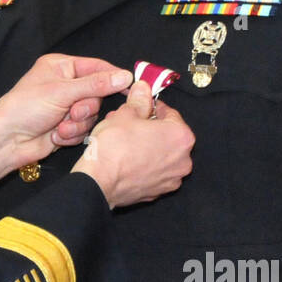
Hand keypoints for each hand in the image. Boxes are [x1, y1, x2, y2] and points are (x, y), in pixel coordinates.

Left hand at [0, 54, 133, 191]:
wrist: (6, 141)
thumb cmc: (25, 108)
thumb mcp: (62, 92)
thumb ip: (96, 85)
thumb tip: (125, 76)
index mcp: (61, 66)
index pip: (97, 66)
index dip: (112, 77)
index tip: (129, 87)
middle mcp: (65, 84)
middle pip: (97, 94)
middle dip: (85, 107)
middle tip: (72, 112)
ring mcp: (65, 106)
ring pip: (91, 114)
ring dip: (77, 124)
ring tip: (60, 126)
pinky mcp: (65, 126)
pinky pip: (83, 129)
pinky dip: (71, 135)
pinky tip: (55, 135)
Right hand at [71, 80, 194, 207]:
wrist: (99, 181)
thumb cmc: (114, 149)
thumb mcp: (125, 114)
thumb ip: (139, 100)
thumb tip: (143, 89)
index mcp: (181, 136)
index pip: (171, 114)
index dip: (154, 107)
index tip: (143, 105)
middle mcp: (182, 160)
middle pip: (168, 136)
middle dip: (150, 127)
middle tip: (131, 122)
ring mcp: (171, 179)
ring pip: (161, 155)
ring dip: (147, 146)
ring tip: (126, 140)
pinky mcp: (158, 192)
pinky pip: (154, 171)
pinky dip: (144, 164)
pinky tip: (127, 158)